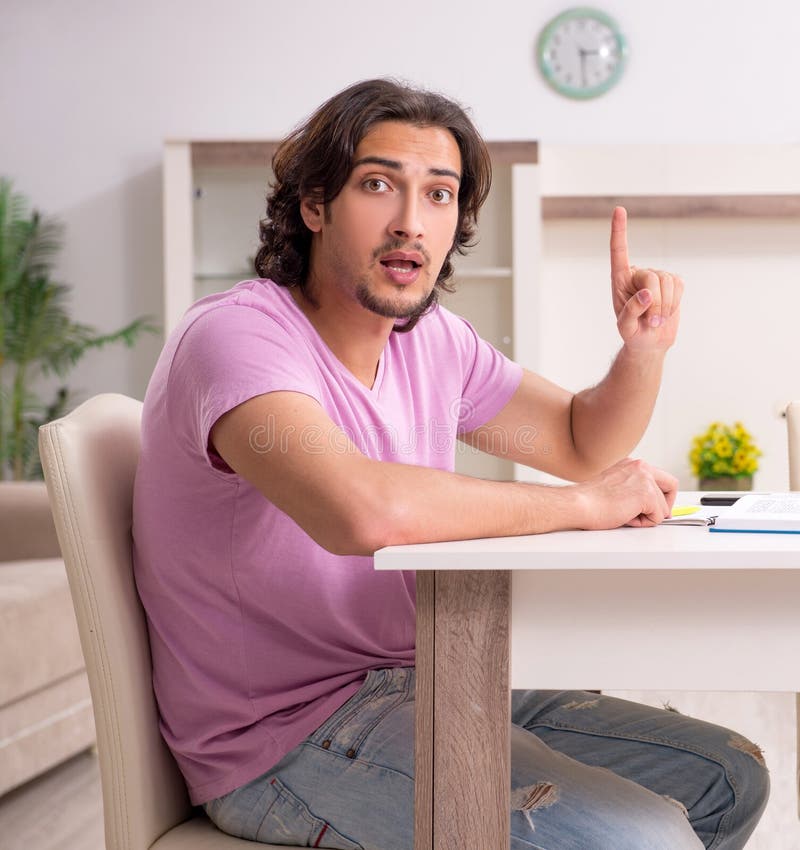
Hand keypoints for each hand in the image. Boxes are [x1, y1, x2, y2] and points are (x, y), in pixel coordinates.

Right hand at [571, 458, 677, 529]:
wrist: (579, 504)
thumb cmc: (590, 500)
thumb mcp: (617, 486)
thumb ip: (634, 488)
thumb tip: (651, 504)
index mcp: (632, 464)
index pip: (661, 478)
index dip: (662, 495)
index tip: (656, 507)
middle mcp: (641, 467)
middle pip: (671, 486)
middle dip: (665, 504)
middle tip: (653, 515)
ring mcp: (645, 479)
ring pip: (664, 507)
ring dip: (648, 517)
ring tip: (626, 515)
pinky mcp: (646, 495)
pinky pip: (658, 517)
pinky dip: (644, 523)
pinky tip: (626, 518)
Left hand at [610, 206, 683, 351]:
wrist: (651, 341)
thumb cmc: (633, 333)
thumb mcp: (625, 328)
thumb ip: (631, 312)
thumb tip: (645, 294)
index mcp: (619, 280)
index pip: (619, 251)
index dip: (619, 230)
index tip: (619, 209)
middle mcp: (637, 273)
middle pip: (652, 277)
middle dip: (655, 301)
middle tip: (651, 321)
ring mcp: (657, 276)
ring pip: (668, 281)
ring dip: (665, 305)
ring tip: (656, 320)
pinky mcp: (673, 282)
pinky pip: (679, 285)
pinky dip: (674, 302)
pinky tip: (666, 312)